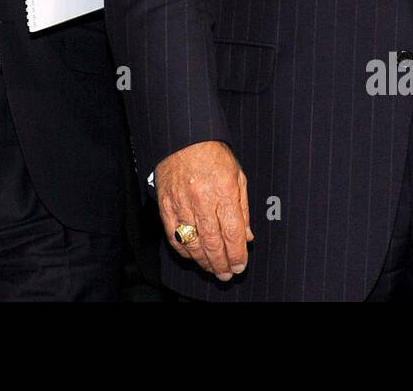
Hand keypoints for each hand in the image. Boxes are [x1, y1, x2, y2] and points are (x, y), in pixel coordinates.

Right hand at [154, 140, 252, 280]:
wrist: (183, 138)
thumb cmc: (213, 154)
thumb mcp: (237, 176)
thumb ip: (243, 208)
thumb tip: (247, 236)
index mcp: (224, 192)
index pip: (233, 233)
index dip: (237, 254)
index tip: (240, 266)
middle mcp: (202, 201)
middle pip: (213, 243)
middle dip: (222, 264)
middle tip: (227, 274)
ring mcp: (181, 204)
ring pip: (193, 243)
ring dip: (204, 261)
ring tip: (212, 269)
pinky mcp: (166, 205)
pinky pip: (174, 235)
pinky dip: (183, 249)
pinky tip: (192, 255)